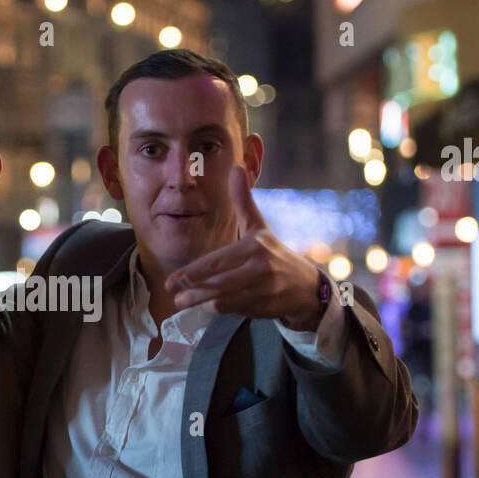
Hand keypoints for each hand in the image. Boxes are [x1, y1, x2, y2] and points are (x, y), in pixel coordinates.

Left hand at [165, 167, 323, 329]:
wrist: (304, 285)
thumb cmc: (273, 253)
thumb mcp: (258, 226)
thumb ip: (243, 201)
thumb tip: (237, 167)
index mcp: (256, 246)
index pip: (219, 261)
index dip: (194, 272)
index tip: (174, 279)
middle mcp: (261, 268)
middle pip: (219, 283)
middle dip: (193, 291)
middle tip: (173, 295)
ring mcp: (263, 290)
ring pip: (225, 300)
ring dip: (202, 302)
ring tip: (183, 302)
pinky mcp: (264, 307)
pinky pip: (234, 309)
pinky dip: (217, 308)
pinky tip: (205, 306)